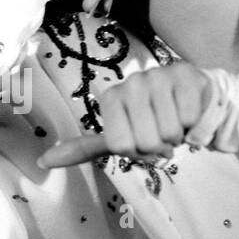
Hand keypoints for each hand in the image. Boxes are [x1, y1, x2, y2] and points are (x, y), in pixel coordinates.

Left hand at [37, 62, 214, 168]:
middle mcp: (132, 82)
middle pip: (146, 142)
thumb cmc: (154, 120)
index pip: (121, 145)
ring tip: (177, 122)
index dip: (137, 152)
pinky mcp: (187, 76)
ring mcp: (159, 76)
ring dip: (179, 137)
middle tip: (163, 132)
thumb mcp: (119, 135)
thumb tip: (43, 162)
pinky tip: (191, 113)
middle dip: (160, 147)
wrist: (196, 99)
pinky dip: (196, 126)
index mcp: (112, 98)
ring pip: (170, 133)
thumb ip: (84, 148)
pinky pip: (190, 119)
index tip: (142, 140)